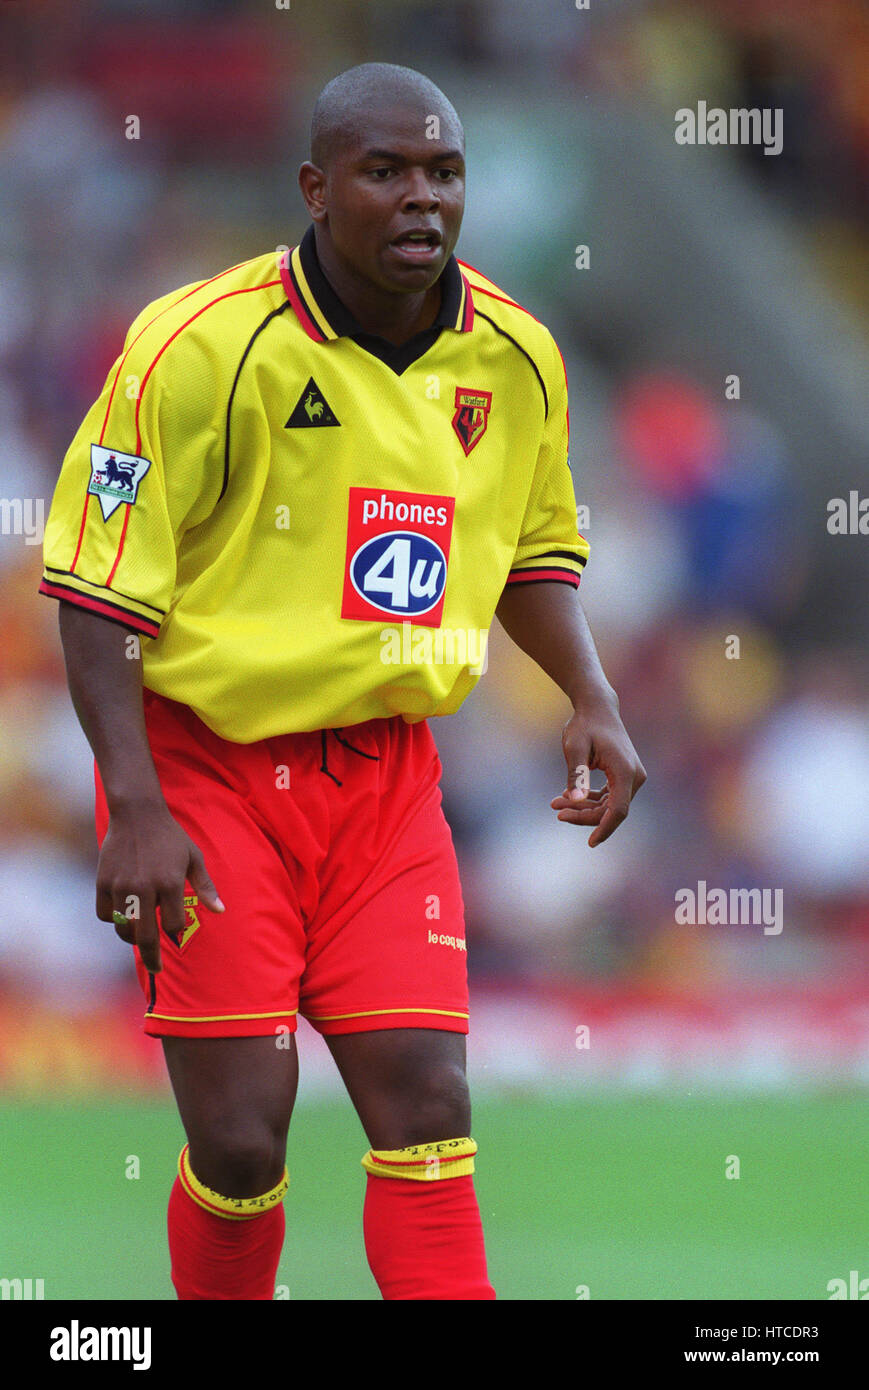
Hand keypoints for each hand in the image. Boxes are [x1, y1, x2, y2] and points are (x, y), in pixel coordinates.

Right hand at [95, 801, 223, 972]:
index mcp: (170, 883)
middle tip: (157, 970)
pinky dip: (113, 920)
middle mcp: (145, 888)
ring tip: (139, 938)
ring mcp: (121, 886)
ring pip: (123, 928)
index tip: (175, 932)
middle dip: (153, 958)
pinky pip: (105, 914)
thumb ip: (205, 887)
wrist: (137, 815)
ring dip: (132, 937)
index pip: (173, 925)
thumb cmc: (170, 837)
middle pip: (147, 936)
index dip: (175, 931)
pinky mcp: (103, 883)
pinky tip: (122, 917)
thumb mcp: (193, 858)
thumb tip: (220, 911)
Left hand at [550, 696, 645, 847]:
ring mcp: (631, 778)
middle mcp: (634, 777)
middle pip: (610, 811)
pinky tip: (567, 797)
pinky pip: (608, 798)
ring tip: (556, 803)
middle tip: (555, 809)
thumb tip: (574, 800)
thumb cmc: (584, 725)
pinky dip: (588, 800)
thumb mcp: (574, 747)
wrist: (597, 708)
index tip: (590, 843)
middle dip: (582, 815)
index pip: (618, 811)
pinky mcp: (624, 777)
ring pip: (608, 806)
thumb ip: (576, 774)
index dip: (604, 829)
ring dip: (583, 808)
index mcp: (625, 772)